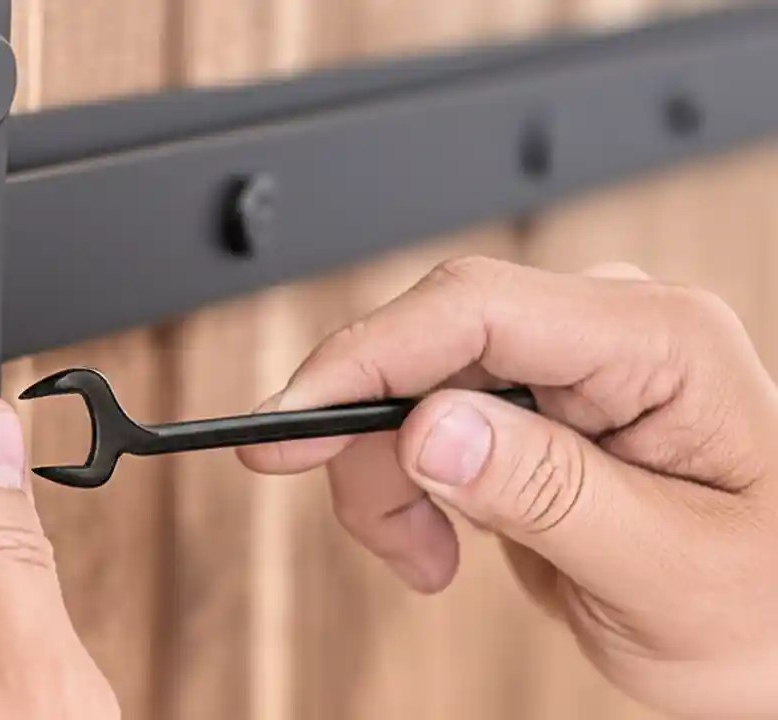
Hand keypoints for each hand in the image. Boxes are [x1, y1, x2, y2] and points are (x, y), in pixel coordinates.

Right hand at [238, 257, 777, 717]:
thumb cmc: (769, 608)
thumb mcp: (666, 572)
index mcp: (660, 343)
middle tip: (369, 527)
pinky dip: (408, 484)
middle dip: (370, 436)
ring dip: (388, 477)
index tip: (290, 420)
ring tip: (423, 560)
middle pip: (428, 344)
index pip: (478, 311)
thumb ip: (550, 493)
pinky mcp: (537, 404)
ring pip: (413, 385)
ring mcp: (569, 364)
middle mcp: (609, 332)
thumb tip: (430, 429)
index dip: (367, 357)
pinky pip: (429, 418)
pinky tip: (441, 541)